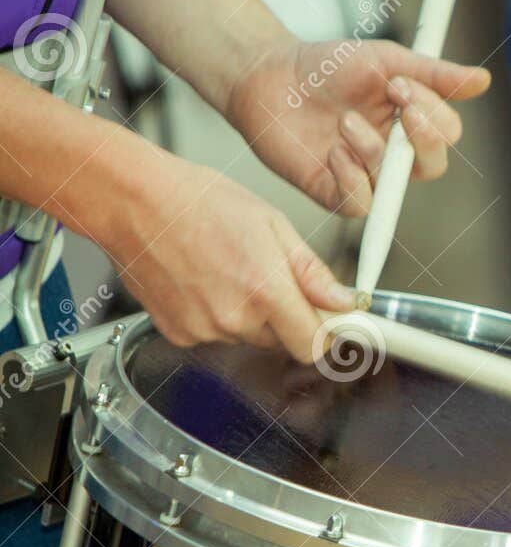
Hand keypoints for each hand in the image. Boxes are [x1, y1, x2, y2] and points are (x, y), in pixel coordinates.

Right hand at [106, 155, 356, 362]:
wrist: (131, 200)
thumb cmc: (198, 201)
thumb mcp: (273, 224)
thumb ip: (312, 272)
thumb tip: (344, 302)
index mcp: (266, 290)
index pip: (313, 345)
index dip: (324, 335)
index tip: (327, 323)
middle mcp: (235, 318)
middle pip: (281, 341)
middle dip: (284, 317)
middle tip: (266, 276)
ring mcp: (203, 329)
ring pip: (247, 337)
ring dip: (248, 315)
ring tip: (226, 269)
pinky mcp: (178, 334)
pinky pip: (214, 334)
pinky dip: (215, 315)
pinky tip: (201, 281)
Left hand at [223, 37, 489, 214]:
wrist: (270, 75)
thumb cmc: (327, 67)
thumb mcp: (385, 60)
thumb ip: (434, 74)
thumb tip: (484, 80)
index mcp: (412, 124)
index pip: (446, 134)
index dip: (433, 115)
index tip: (403, 85)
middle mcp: (394, 155)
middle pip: (432, 165)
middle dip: (420, 138)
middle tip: (399, 107)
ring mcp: (367, 177)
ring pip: (393, 182)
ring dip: (372, 149)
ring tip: (343, 121)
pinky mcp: (336, 193)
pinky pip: (360, 203)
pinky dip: (350, 177)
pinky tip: (332, 151)